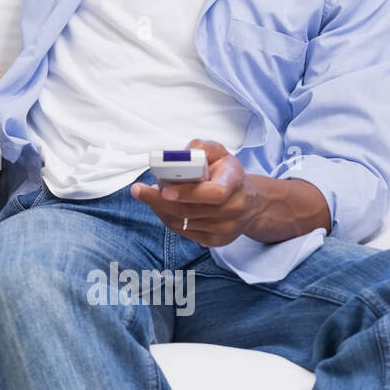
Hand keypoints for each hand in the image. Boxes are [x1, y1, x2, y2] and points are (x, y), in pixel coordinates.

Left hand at [130, 139, 261, 247]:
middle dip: (159, 200)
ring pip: (183, 223)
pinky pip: (183, 232)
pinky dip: (167, 218)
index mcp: (235, 183)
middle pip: (191, 210)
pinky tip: (161, 206)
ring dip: (160, 208)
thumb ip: (199, 148)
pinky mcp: (216, 241)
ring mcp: (226, 228)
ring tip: (149, 194)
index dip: (188, 192)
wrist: (250, 204)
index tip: (164, 188)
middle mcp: (234, 209)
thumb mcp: (218, 153)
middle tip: (138, 190)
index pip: (215, 193)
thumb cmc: (227, 174)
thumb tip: (178, 156)